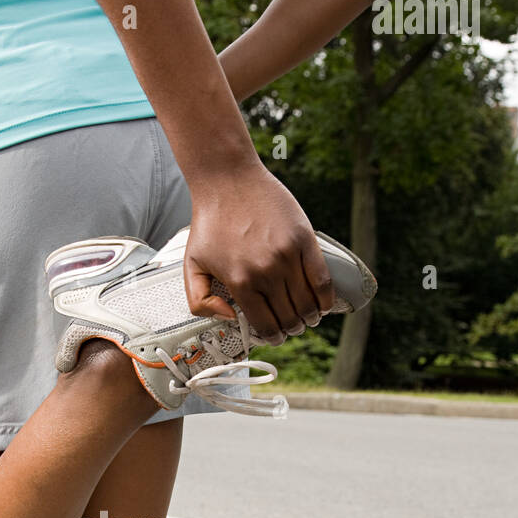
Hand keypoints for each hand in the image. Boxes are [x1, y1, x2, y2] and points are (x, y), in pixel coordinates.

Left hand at [185, 167, 333, 343]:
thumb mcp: (192, 265)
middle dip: (291, 329)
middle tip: (292, 328)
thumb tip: (230, 318)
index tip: (276, 337)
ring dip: (309, 317)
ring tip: (307, 318)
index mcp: (240, 282)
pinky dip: (326, 298)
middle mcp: (266, 272)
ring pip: (307, 302)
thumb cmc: (210, 222)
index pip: (265, 324)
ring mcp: (287, 256)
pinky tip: (323, 305)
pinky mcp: (304, 240)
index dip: (272, 337)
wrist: (227, 180)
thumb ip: (200, 301)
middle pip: (288, 317)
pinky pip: (322, 279)